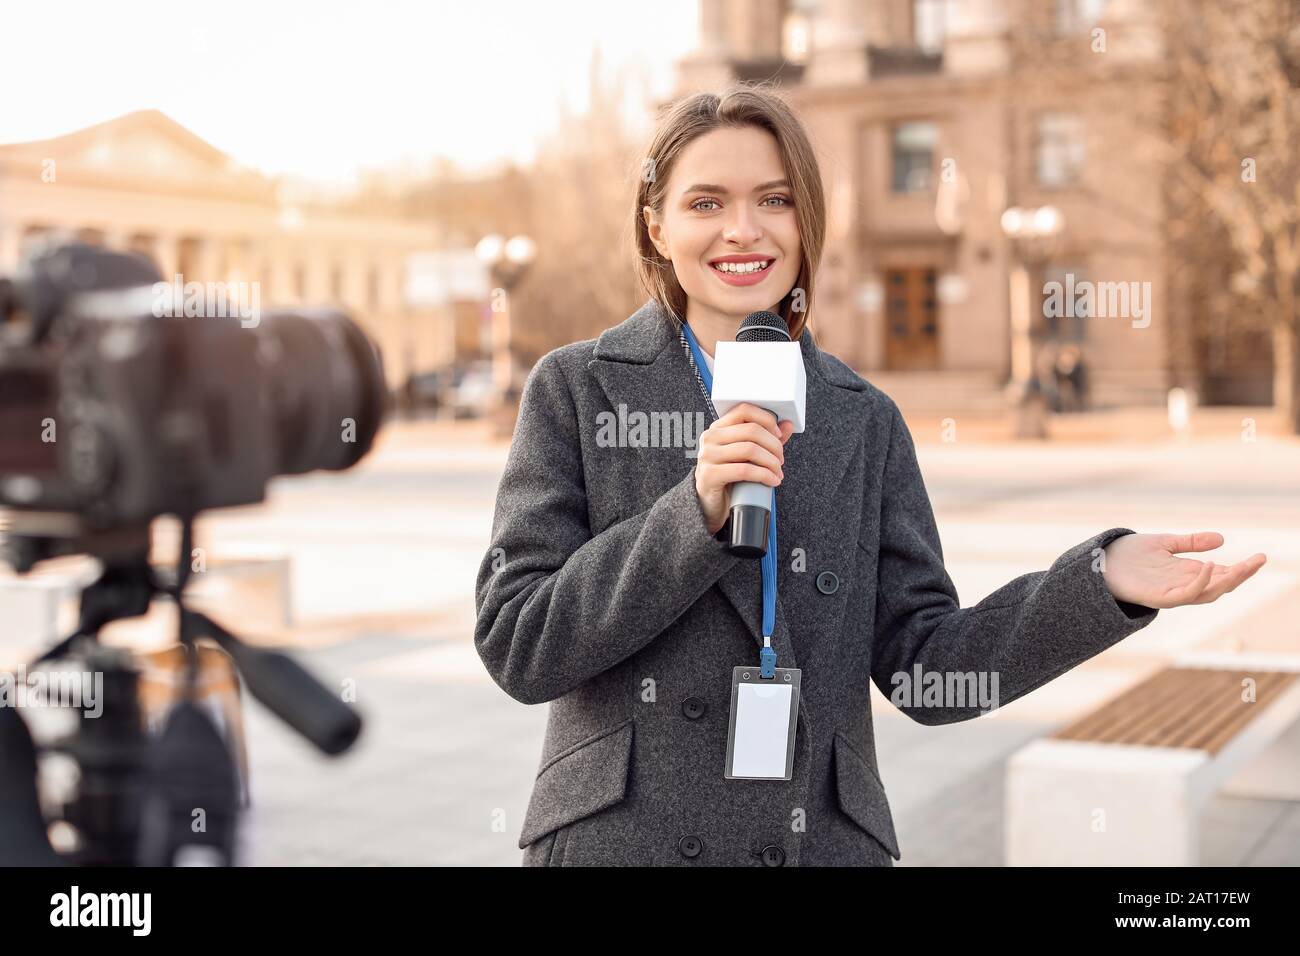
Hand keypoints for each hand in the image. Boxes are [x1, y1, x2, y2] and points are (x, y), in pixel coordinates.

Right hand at [695, 403, 794, 535]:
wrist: (710, 504)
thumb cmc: (729, 477)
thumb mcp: (748, 456)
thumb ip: (767, 439)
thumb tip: (788, 425)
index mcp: (718, 428)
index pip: (744, 410)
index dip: (766, 419)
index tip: (779, 434)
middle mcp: (710, 438)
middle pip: (751, 430)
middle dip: (774, 445)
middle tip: (781, 459)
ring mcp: (707, 456)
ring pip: (750, 449)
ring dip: (771, 462)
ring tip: (777, 472)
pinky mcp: (709, 475)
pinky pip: (744, 470)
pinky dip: (764, 475)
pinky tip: (772, 481)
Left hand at [1101, 532, 1265, 608]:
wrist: (1101, 561)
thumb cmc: (1129, 554)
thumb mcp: (1165, 543)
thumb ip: (1190, 542)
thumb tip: (1221, 538)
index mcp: (1186, 573)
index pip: (1220, 575)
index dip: (1241, 568)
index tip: (1259, 557)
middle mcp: (1182, 585)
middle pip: (1220, 585)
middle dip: (1241, 574)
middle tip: (1259, 560)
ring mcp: (1171, 593)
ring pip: (1207, 593)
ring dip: (1227, 581)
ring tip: (1241, 566)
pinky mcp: (1158, 597)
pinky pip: (1184, 594)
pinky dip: (1199, 583)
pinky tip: (1209, 566)